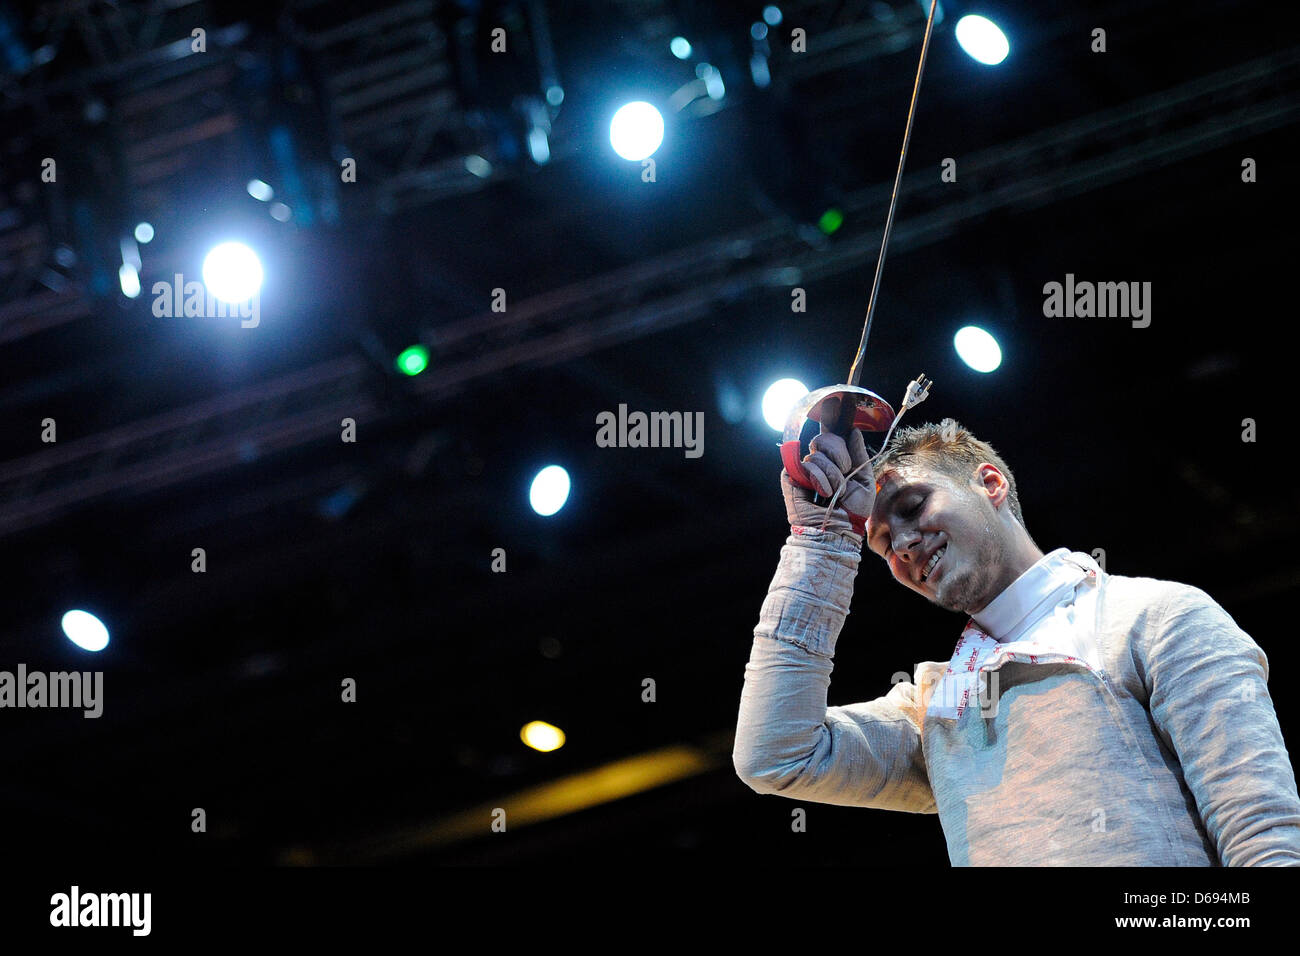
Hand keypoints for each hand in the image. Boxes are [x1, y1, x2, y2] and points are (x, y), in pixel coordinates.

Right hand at [781, 425, 875, 543]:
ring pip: (817, 452)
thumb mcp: (865, 480)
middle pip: (825, 437)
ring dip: (832, 474)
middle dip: (840, 454)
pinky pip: (806, 463)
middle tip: (845, 472)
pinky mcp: (792, 476)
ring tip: (834, 491)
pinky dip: (819, 478)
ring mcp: (804, 468)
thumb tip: (854, 430)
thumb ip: (860, 454)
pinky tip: (821, 492)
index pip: (832, 432)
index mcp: (837, 459)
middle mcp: (819, 461)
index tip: (837, 399)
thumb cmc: (854, 511)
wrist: (838, 530)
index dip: (831, 415)